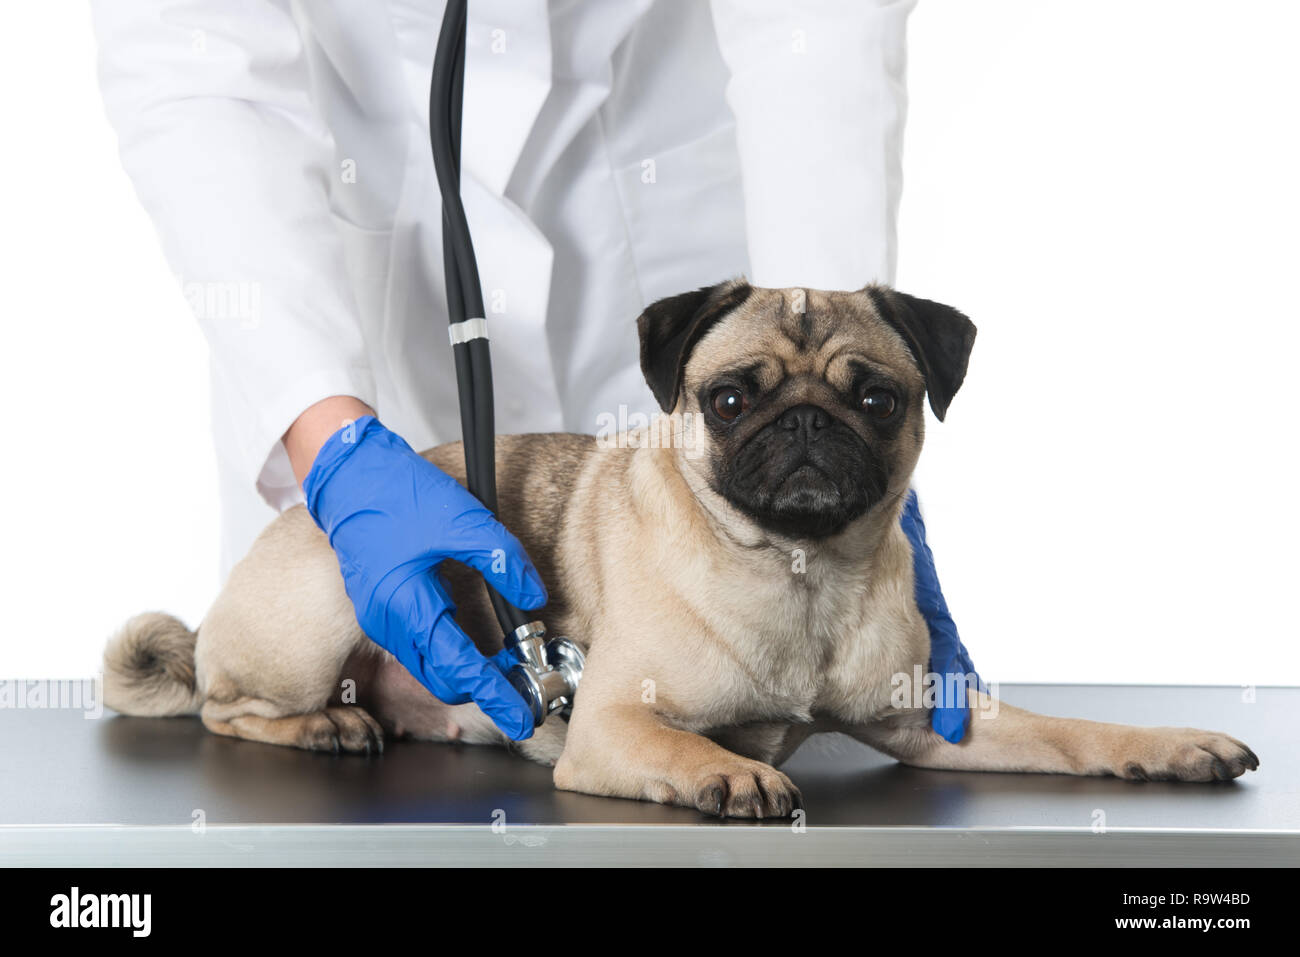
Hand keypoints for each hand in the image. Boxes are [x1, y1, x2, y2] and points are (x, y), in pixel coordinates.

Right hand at [302, 414, 546, 739]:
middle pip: (443, 682)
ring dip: (465, 672)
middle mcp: (390, 623)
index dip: (496, 695)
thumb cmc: (398, 495)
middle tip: (521, 680)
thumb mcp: (464, 520)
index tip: (521, 717)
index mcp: (408, 606)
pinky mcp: (381, 610)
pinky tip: (472, 638)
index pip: (461, 669)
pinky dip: (448, 654)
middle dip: (483, 688)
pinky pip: (418, 649)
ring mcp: (382, 620)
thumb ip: (503, 560)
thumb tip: (532, 596)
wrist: (350, 478)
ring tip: (504, 660)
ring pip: (429, 668)